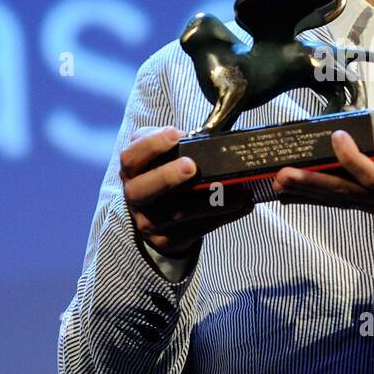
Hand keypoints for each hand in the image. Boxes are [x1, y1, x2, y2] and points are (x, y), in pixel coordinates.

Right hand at [120, 125, 253, 256]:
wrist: (156, 217)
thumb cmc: (162, 175)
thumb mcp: (158, 155)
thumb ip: (168, 143)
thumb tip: (196, 137)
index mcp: (132, 172)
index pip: (130, 157)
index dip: (151, 145)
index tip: (176, 135)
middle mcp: (136, 198)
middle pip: (142, 190)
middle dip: (168, 176)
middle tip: (192, 166)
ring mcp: (151, 222)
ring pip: (179, 214)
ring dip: (211, 201)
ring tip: (239, 191)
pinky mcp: (170, 239)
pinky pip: (198, 229)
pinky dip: (224, 216)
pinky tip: (242, 204)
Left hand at [271, 91, 373, 230]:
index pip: (373, 176)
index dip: (352, 159)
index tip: (337, 135)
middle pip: (344, 194)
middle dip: (312, 184)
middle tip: (283, 174)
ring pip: (337, 201)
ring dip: (306, 192)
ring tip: (277, 183)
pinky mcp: (370, 206)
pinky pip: (339, 202)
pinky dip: (314, 198)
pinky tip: (290, 193)